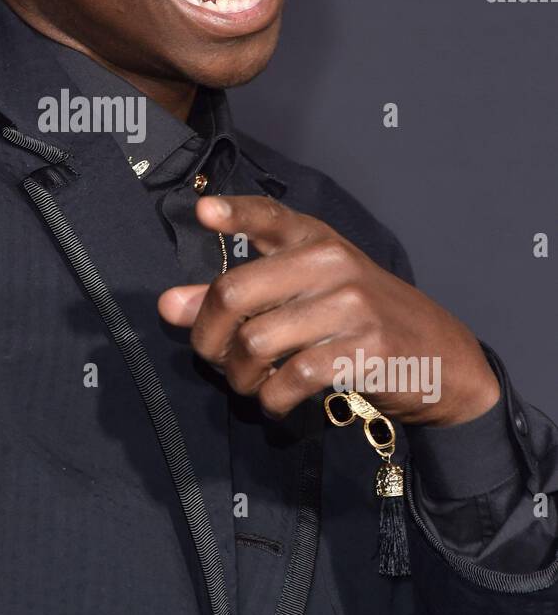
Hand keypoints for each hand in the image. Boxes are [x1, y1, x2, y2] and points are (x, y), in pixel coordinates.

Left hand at [157, 194, 499, 426]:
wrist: (443, 359)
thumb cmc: (360, 321)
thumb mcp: (305, 294)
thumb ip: (239, 295)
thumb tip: (170, 305)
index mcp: (315, 240)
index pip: (268, 216)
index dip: (233, 213)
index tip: (202, 213)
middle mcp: (331, 263)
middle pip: (234, 293)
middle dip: (208, 336)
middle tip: (212, 357)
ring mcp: (351, 305)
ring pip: (256, 342)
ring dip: (239, 376)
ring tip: (248, 383)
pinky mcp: (366, 350)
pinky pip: (292, 378)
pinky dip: (272, 399)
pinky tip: (276, 401)